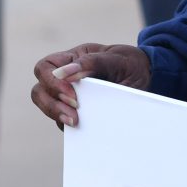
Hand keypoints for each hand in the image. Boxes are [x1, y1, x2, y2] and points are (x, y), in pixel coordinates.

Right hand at [30, 42, 150, 128]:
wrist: (147, 79)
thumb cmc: (131, 64)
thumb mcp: (118, 59)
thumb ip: (94, 63)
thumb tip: (67, 73)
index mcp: (73, 58)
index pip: (46, 67)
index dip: (53, 82)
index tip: (73, 94)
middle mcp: (66, 77)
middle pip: (39, 89)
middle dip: (52, 103)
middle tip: (74, 112)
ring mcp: (68, 95)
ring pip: (45, 105)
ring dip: (55, 114)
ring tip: (74, 122)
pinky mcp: (75, 111)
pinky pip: (61, 120)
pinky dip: (66, 124)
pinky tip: (82, 128)